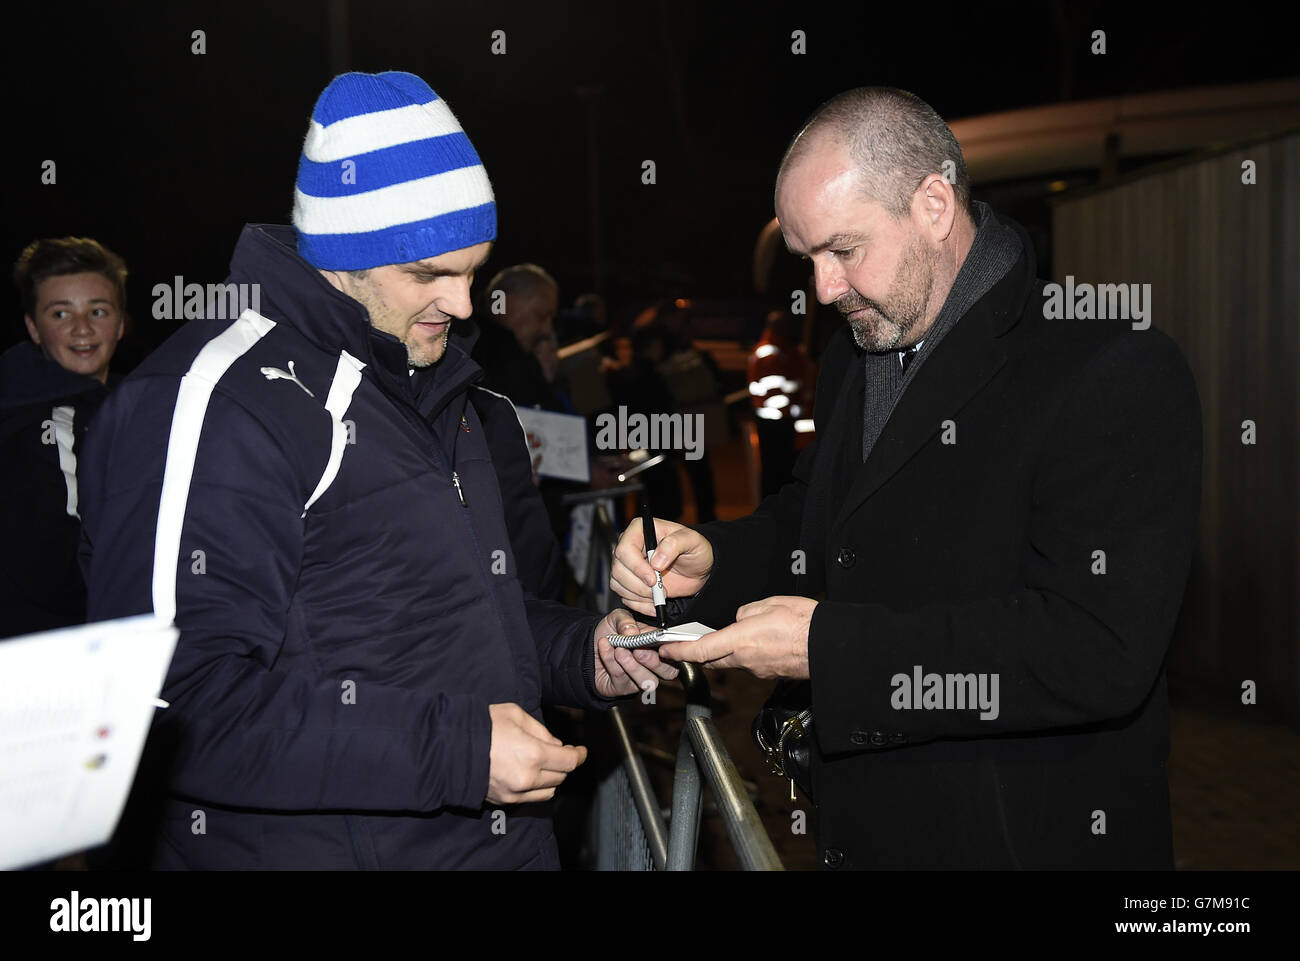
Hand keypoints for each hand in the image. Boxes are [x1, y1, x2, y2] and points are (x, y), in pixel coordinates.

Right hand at [486, 703, 586, 804]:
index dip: (579, 755)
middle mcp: (528, 779)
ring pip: (548, 791)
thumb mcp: (516, 714)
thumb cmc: (482, 725)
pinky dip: (536, 787)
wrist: (449, 748)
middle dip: (564, 764)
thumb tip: (555, 745)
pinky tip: (528, 774)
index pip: (569, 761)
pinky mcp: (504, 801)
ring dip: (552, 778)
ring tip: (543, 763)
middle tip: (560, 752)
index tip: (581, 751)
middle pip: (561, 777)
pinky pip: (531, 798)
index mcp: (533, 754)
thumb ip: (541, 730)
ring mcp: (515, 793)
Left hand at [593, 608, 678, 697]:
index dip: (669, 646)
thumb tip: (633, 632)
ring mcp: (641, 677)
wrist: (589, 645)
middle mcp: (654, 664)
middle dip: (654, 661)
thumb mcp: (617, 618)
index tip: (657, 639)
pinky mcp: (624, 687)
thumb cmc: (610, 632)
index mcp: (658, 645)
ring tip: (619, 651)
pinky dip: (612, 662)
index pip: (673, 649)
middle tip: (638, 650)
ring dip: (632, 666)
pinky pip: (622, 679)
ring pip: (647, 681)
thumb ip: (626, 621)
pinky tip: (605, 648)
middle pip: (669, 672)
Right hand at [609, 517, 713, 616]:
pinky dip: (639, 604)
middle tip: (659, 591)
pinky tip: (654, 603)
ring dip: (639, 595)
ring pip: (618, 584)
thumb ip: (675, 544)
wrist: (698, 569)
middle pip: (618, 569)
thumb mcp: (692, 541)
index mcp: (640, 530)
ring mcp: (628, 565)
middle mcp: (630, 546)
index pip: (624, 549)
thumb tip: (656, 560)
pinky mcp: (630, 581)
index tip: (653, 579)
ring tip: (660, 596)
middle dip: (639, 585)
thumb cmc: (694, 549)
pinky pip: (624, 596)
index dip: (636, 567)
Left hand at [656, 595, 815, 679]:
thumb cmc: (803, 622)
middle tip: (684, 646)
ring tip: (725, 638)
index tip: (664, 650)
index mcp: (740, 641)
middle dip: (696, 654)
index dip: (678, 651)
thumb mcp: (768, 604)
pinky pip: (750, 664)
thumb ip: (746, 612)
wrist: (830, 645)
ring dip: (722, 652)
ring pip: (731, 662)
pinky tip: (755, 642)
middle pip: (711, 660)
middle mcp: (746, 661)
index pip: (700, 650)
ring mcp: (758, 670)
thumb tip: (738, 620)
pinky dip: (745, 654)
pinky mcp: (770, 674)